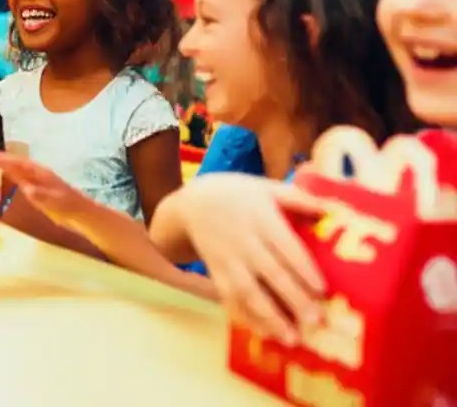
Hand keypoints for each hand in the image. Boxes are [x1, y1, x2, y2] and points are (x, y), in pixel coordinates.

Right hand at [0, 151, 97, 227]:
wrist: (81, 214)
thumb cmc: (69, 207)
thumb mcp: (56, 202)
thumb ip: (42, 195)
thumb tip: (28, 188)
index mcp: (34, 171)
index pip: (7, 162)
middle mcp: (29, 170)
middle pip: (2, 160)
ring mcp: (28, 177)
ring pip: (3, 168)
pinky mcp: (28, 186)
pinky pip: (7, 178)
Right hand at [168, 174, 330, 343]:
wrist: (192, 203)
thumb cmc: (238, 194)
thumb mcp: (266, 187)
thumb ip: (299, 199)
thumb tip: (332, 209)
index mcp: (261, 219)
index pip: (285, 247)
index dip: (303, 269)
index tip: (322, 290)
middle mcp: (244, 242)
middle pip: (270, 273)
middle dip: (293, 299)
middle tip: (315, 321)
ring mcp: (228, 260)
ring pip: (249, 292)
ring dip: (270, 316)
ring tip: (291, 338)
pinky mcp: (216, 274)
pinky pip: (230, 299)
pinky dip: (246, 318)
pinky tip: (264, 333)